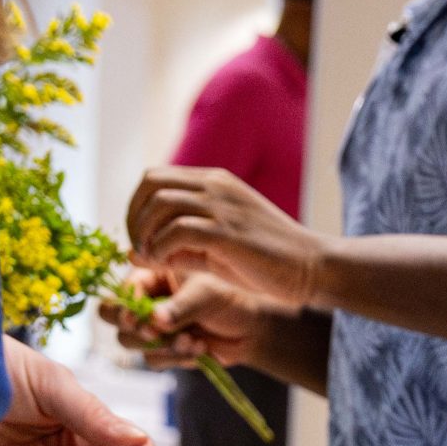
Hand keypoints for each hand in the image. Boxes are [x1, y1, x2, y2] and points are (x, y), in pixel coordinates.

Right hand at [101, 266, 280, 369]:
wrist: (253, 329)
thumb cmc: (230, 299)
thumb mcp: (206, 294)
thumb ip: (180, 306)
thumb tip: (154, 320)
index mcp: (150, 275)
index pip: (121, 290)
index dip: (127, 306)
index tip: (145, 318)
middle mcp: (145, 300)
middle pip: (111, 316)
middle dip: (133, 328)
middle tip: (155, 334)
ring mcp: (151, 327)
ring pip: (129, 341)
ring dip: (159, 345)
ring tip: (191, 341)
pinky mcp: (162, 350)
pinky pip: (153, 360)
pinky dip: (175, 358)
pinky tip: (201, 350)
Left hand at [126, 165, 327, 307]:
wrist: (314, 267)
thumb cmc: (267, 261)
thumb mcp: (215, 247)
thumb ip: (176, 247)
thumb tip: (132, 254)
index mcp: (215, 182)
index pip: (155, 178)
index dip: (137, 207)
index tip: (141, 238)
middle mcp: (216, 186)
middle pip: (151, 184)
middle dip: (134, 217)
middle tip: (141, 248)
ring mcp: (224, 207)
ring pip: (160, 203)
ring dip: (146, 233)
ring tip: (152, 259)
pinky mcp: (229, 233)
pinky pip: (178, 230)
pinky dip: (162, 249)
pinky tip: (167, 266)